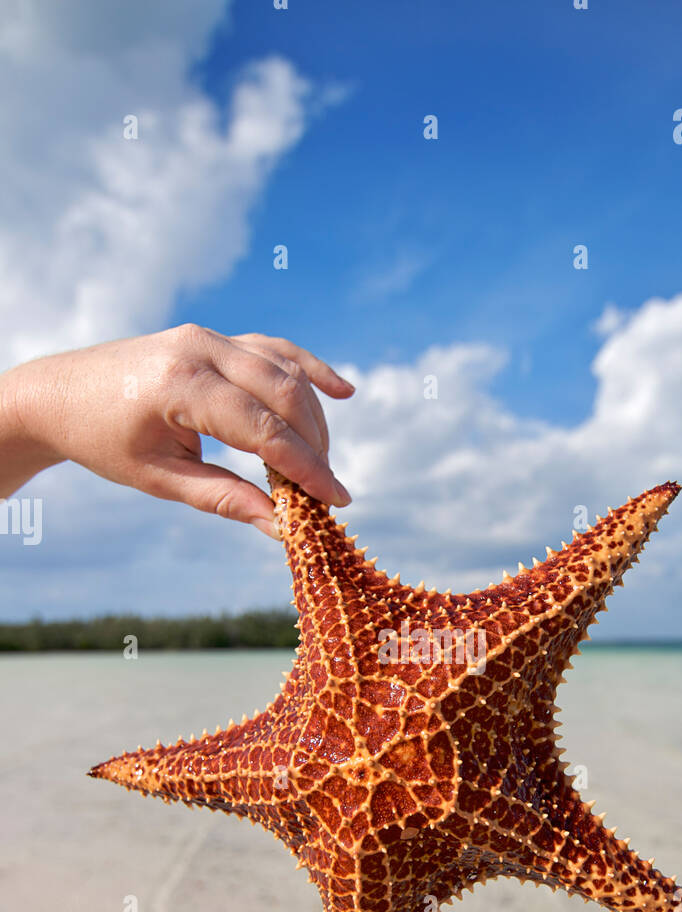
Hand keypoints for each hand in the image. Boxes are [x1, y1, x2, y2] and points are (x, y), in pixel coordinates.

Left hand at [0, 324, 354, 533]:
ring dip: (313, 417)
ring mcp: (208, 336)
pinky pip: (274, 349)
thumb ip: (224, 498)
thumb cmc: (104, 440)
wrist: (61, 394)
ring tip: (323, 463)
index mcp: (180, 384)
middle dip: (315, 446)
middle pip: (284, 395)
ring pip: (285, 371)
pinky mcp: (214, 337)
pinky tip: (343, 392)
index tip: (337, 500)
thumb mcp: (160, 479)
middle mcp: (200, 349)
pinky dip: (309, 370)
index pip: (263, 429)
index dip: (306, 468)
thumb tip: (281, 527)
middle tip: (329, 491)